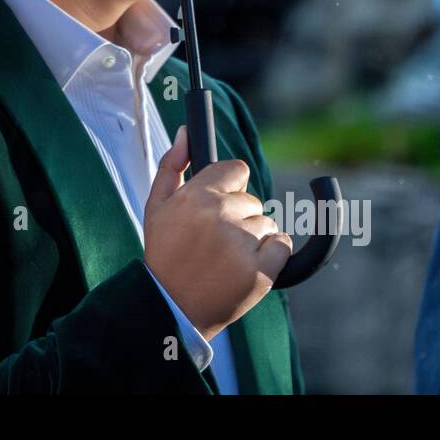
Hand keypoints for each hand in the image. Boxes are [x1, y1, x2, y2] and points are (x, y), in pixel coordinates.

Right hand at [143, 126, 291, 341]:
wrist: (171, 307)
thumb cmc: (165, 253)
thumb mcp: (156, 206)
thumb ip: (171, 165)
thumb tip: (186, 132)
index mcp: (196, 195)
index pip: (236, 169)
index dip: (229, 187)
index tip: (219, 204)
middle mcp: (220, 215)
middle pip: (251, 200)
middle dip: (237, 217)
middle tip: (213, 242)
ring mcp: (242, 243)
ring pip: (266, 223)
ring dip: (252, 239)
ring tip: (225, 259)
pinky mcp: (260, 271)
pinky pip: (283, 246)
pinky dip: (272, 255)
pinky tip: (247, 267)